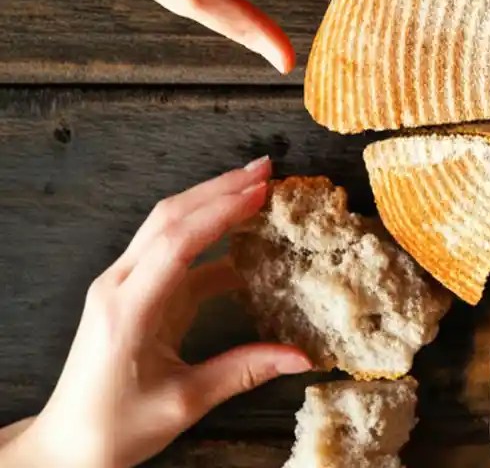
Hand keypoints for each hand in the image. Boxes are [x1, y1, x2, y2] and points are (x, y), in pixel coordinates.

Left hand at [0, 158, 310, 467]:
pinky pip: (174, 254)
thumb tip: (301, 356)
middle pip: (169, 218)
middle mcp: (120, 286)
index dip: (220, 212)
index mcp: (128, 309)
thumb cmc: (114, 427)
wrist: (67, 443)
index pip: (176, 243)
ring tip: (258, 189)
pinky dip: (210, 239)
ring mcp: (124, 286)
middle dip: (219, 188)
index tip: (261, 192)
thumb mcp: (184, 402)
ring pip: (168, 227)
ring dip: (213, 203)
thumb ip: (244, 371)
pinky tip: (245, 242)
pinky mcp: (135, 294)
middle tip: (266, 170)